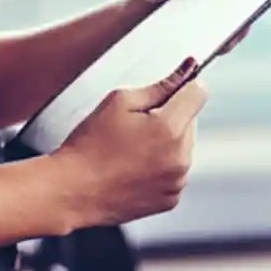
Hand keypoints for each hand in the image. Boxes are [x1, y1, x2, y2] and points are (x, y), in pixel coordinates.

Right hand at [53, 57, 208, 227]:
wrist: (72, 190)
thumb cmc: (89, 145)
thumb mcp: (119, 102)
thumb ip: (160, 86)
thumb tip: (187, 71)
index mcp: (169, 128)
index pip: (198, 94)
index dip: (185, 87)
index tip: (175, 89)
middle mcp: (180, 157)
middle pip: (190, 122)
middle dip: (171, 119)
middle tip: (136, 126)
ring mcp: (177, 181)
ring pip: (184, 149)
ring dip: (167, 145)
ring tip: (131, 151)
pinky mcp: (170, 199)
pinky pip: (175, 174)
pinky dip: (161, 169)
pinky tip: (134, 169)